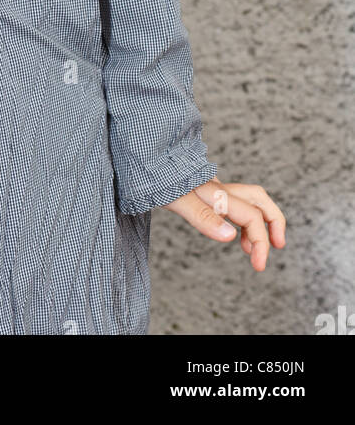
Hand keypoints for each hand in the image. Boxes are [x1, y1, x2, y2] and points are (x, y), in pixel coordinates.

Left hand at [162, 178, 285, 269]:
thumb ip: (203, 218)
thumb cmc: (156, 178)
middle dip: (274, 221)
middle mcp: (219, 189)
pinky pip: (233, 204)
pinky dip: (242, 219)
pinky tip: (234, 234)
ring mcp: (213, 189)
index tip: (258, 266)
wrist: (145, 159)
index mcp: (216, 193)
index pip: (251, 216)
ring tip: (253, 250)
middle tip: (279, 246)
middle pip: (259, 199)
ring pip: (249, 200)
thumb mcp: (176, 200)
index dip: (261, 242)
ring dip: (259, 222)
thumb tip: (230, 237)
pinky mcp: (205, 192)